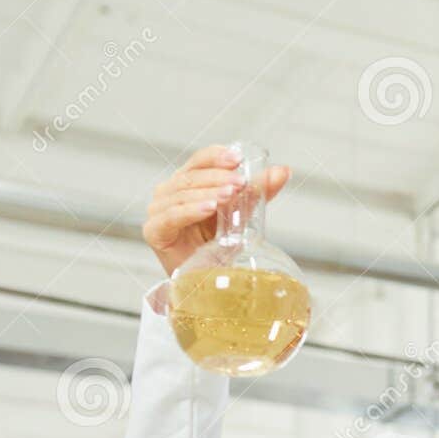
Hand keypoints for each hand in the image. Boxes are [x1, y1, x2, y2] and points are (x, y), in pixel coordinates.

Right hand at [144, 144, 290, 275]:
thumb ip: (259, 193)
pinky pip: (172, 216)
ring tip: (229, 196)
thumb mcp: (242, 215)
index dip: (216, 156)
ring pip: (183, 194)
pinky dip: (191, 211)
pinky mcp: (154, 231)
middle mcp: (169, 192)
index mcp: (187, 182)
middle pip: (192, 176)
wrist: (207, 281)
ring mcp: (158, 210)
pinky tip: (209, 208)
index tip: (237, 158)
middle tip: (240, 183)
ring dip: (208, 193)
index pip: (199, 161)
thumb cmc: (219, 246)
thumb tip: (283, 171)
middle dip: (218, 178)